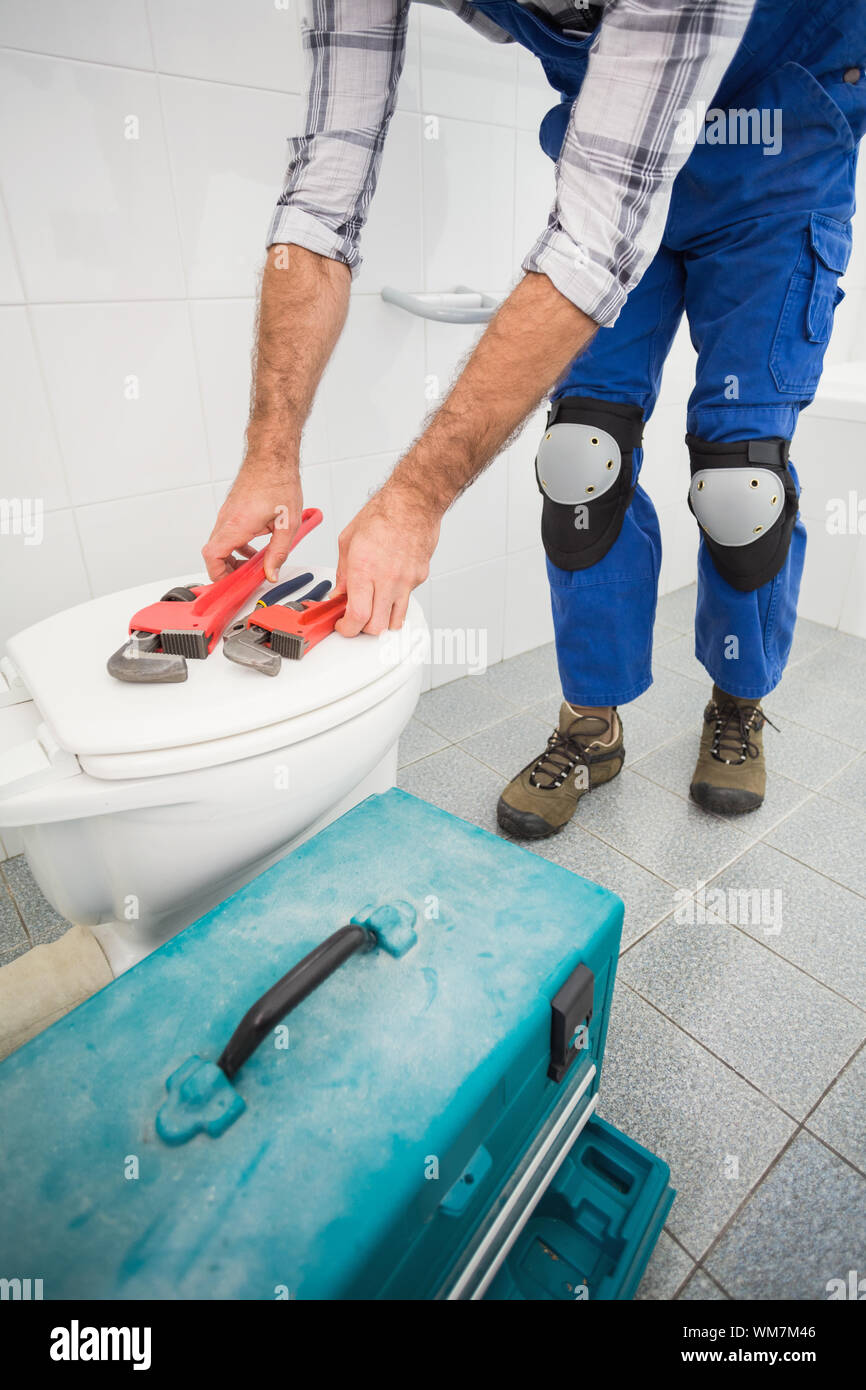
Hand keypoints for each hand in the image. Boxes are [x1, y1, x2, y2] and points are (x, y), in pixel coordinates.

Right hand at [203, 453, 302, 583]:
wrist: (272, 456)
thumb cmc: (278, 481)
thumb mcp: (287, 524)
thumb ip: (278, 553)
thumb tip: (271, 573)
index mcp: (236, 525)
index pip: (212, 556)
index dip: (217, 575)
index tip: (230, 585)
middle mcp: (227, 519)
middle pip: (214, 553)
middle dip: (228, 570)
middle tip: (245, 579)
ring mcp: (228, 513)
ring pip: (221, 543)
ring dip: (234, 558)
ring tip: (254, 566)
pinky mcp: (233, 509)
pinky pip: (229, 533)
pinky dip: (238, 545)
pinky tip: (256, 548)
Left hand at [336, 484, 439, 635]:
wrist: (414, 502)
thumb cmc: (383, 514)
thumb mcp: (348, 542)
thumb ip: (343, 574)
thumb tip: (340, 594)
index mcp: (364, 569)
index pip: (356, 616)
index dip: (346, 628)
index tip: (341, 625)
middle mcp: (386, 579)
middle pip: (375, 627)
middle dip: (362, 630)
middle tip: (354, 620)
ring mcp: (406, 581)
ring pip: (394, 622)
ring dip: (381, 621)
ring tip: (372, 609)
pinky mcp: (419, 579)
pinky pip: (406, 601)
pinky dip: (395, 603)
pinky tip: (388, 589)